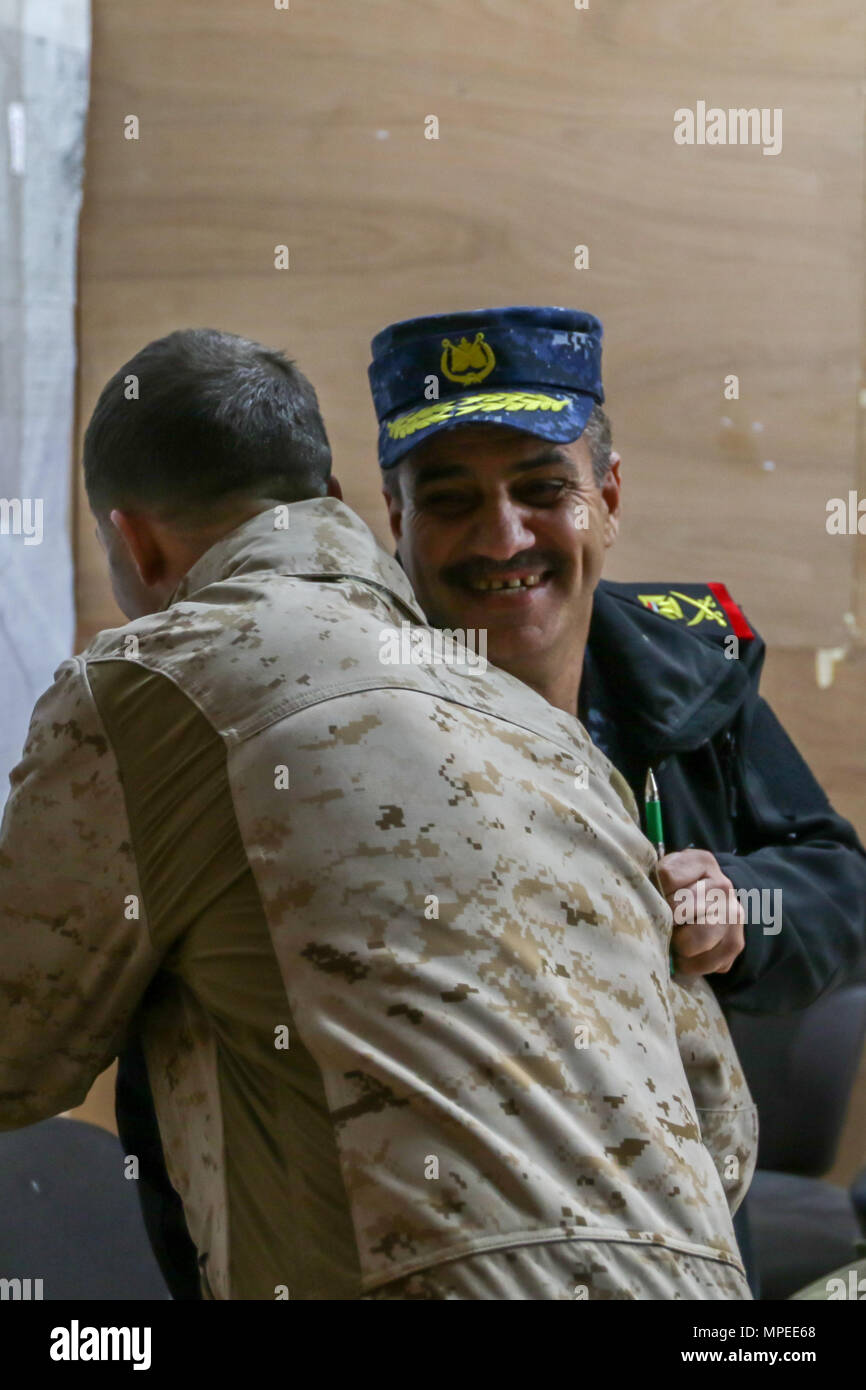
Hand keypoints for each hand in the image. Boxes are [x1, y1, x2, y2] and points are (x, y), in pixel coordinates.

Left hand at [657, 848, 744, 975]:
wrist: (715, 902)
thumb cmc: (679, 887)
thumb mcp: (666, 871)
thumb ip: (653, 878)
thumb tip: (635, 899)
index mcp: (703, 862)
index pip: (667, 877)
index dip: (653, 891)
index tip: (651, 896)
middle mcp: (723, 887)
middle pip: (680, 910)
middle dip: (664, 921)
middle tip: (660, 923)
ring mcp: (733, 915)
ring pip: (694, 940)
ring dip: (677, 945)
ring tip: (672, 941)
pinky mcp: (736, 943)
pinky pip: (706, 963)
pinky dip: (689, 965)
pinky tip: (685, 956)